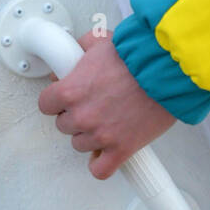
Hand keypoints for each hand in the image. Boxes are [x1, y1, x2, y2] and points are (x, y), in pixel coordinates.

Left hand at [37, 30, 175, 179]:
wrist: (164, 71)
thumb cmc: (136, 56)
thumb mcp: (100, 40)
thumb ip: (80, 47)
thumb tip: (72, 55)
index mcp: (70, 91)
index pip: (45, 105)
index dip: (56, 100)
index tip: (65, 98)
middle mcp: (82, 116)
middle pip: (63, 125)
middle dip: (75, 115)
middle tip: (92, 105)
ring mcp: (100, 135)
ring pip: (80, 145)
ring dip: (89, 136)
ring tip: (104, 122)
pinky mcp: (121, 150)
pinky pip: (100, 170)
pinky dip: (101, 162)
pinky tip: (106, 151)